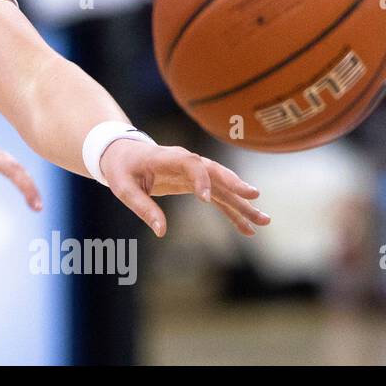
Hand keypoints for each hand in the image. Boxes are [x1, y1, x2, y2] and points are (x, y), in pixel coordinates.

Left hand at [98, 140, 270, 237]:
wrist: (124, 154)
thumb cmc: (122, 169)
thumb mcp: (123, 188)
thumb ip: (142, 207)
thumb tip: (161, 231)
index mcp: (167, 158)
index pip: (190, 163)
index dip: (201, 178)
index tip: (207, 199)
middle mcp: (187, 162)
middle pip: (215, 171)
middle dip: (235, 184)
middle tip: (254, 196)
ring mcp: (195, 173)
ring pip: (223, 187)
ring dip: (243, 203)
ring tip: (264, 221)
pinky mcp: (197, 184)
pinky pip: (220, 198)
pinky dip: (233, 212)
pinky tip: (248, 228)